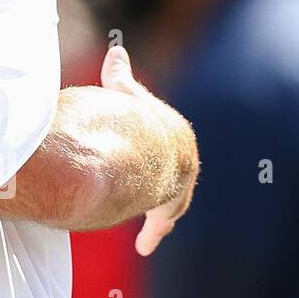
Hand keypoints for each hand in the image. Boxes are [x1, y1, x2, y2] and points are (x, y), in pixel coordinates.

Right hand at [100, 45, 196, 255]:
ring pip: (169, 202)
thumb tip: (117, 51)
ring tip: (150, 222)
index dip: (153, 150)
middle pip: (172, 176)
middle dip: (162, 185)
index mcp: (172, 133)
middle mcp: (181, 161)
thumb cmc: (126, 115)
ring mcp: (177, 186)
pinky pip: (159, 224)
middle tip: (150, 195)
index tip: (148, 158)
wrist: (141, 146)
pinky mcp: (166, 208)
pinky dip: (152, 234)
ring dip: (158, 211)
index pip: (167, 143)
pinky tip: (145, 246)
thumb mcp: (121, 91)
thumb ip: (119, 75)